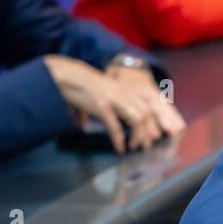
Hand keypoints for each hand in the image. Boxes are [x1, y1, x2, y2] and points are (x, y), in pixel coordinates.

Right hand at [45, 55, 184, 153]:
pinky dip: (119, 140)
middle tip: (146, 146)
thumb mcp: (97, 94)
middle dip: (149, 132)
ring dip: (139, 136)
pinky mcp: (101, 107)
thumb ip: (97, 107)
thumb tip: (81, 126)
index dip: (154, 122)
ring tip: (134, 148)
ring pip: (137, 120)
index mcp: (126, 90)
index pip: (149, 106)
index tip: (153, 135)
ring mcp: (114, 100)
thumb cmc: (80, 85)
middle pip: (147, 115)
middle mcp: (124, 94)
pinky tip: (119, 149)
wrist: (68, 74)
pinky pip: (115, 127)